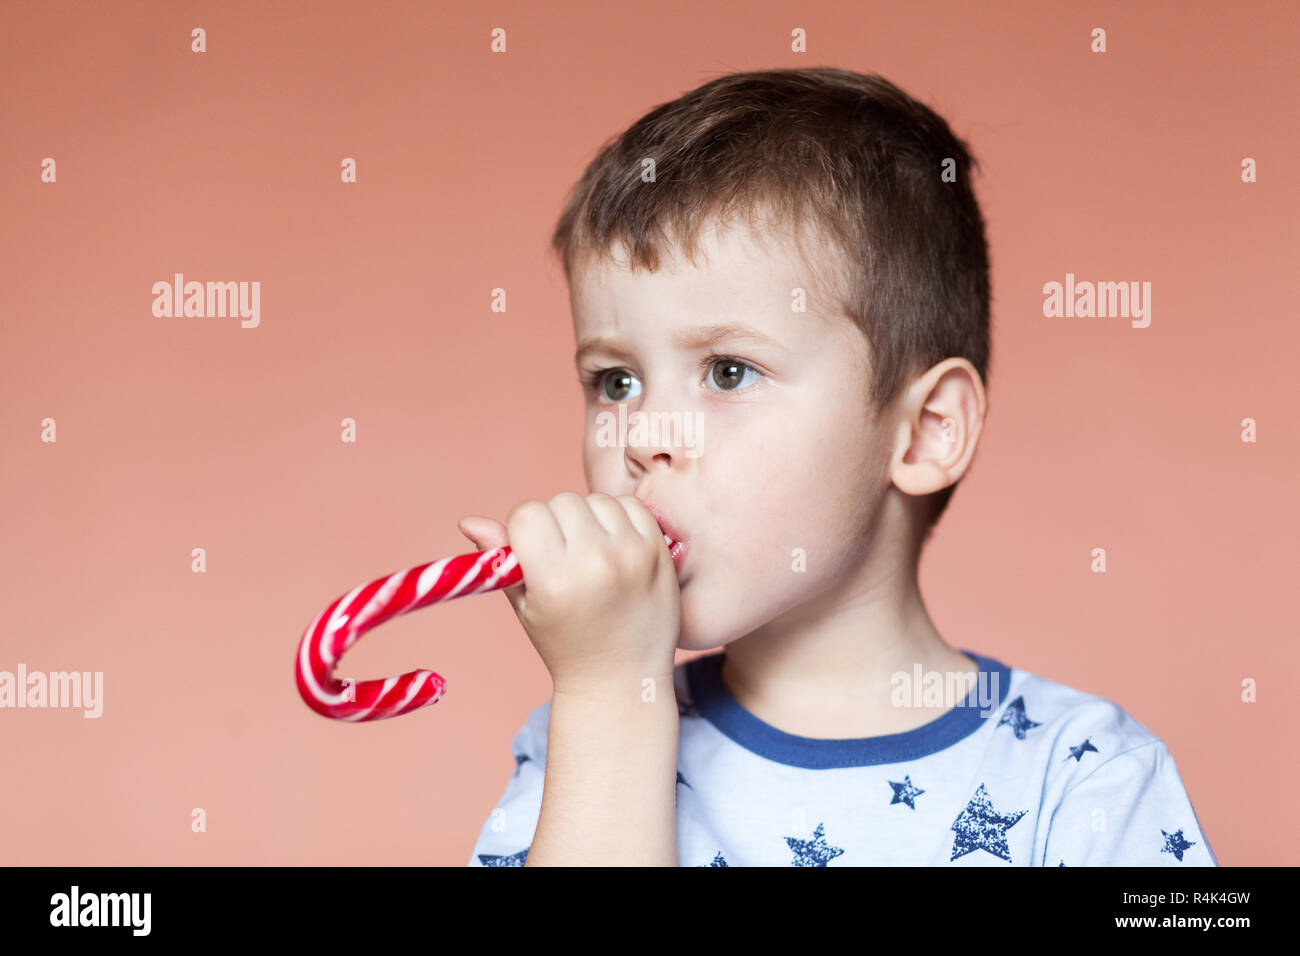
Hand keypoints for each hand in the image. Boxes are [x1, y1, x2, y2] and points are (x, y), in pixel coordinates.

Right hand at [458, 492, 680, 692]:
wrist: (623, 678)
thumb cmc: (566, 644)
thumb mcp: (524, 606)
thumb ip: (497, 560)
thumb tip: (469, 521)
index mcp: (554, 579)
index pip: (526, 514)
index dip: (524, 530)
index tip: (532, 553)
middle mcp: (595, 562)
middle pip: (561, 501)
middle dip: (556, 523)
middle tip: (564, 558)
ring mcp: (632, 555)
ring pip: (596, 500)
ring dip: (589, 518)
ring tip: (591, 554)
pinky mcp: (659, 551)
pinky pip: (631, 505)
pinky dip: (620, 519)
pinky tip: (615, 548)